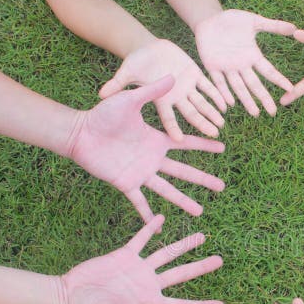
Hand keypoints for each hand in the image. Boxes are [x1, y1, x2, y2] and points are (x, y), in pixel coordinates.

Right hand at [60, 215, 223, 303]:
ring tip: (201, 236)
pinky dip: (150, 228)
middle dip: (201, 267)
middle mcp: (148, 285)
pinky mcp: (123, 256)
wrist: (69, 297)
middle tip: (220, 260)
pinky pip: (141, 240)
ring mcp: (138, 270)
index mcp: (149, 303)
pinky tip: (162, 218)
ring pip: (166, 254)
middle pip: (181, 275)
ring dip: (183, 245)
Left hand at [69, 76, 224, 222]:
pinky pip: (139, 202)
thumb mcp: (129, 101)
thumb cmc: (103, 115)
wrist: (80, 133)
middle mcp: (153, 159)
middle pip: (184, 171)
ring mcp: (141, 173)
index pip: (187, 144)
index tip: (223, 148)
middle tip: (222, 188)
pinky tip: (157, 227)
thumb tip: (174, 76)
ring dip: (183, 201)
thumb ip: (152, 92)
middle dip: (203, 180)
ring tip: (200, 212)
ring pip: (168, 190)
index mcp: (157, 140)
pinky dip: (147, 216)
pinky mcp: (126, 183)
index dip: (205, 146)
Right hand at [99, 39, 226, 138]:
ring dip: (212, 113)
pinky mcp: (194, 74)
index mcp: (161, 101)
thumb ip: (117, 85)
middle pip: (191, 114)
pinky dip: (217, 93)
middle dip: (202, 124)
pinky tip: (226, 103)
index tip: (179, 140)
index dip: (173, 128)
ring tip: (222, 124)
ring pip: (202, 103)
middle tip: (214, 134)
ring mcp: (187, 87)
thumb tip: (101, 94)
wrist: (147, 48)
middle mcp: (176, 98)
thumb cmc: (135, 63)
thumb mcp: (126, 72)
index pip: (168, 118)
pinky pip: (208, 86)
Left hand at [195, 9, 294, 115]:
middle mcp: (241, 65)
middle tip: (272, 112)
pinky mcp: (212, 66)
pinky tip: (229, 104)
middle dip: (263, 98)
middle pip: (254, 84)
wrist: (209, 18)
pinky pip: (218, 82)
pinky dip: (223, 93)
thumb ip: (273, 26)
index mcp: (252, 56)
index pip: (268, 71)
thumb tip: (295, 28)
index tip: (291, 89)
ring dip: (246, 100)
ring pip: (238, 87)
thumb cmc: (232, 20)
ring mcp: (227, 67)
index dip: (279, 80)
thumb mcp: (254, 21)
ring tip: (255, 113)